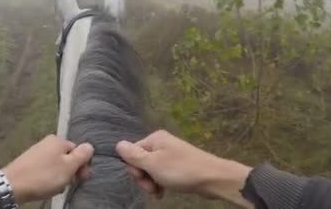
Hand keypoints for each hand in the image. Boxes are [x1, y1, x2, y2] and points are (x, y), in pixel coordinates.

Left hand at [3, 135, 93, 203]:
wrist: (13, 185)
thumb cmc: (44, 176)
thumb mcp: (68, 167)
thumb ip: (82, 155)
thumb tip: (90, 145)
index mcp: (58, 140)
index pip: (78, 150)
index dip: (82, 165)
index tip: (81, 179)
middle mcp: (47, 142)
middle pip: (67, 157)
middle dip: (70, 171)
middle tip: (67, 184)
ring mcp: (37, 151)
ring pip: (56, 164)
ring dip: (59, 176)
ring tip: (55, 187)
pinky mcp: (28, 162)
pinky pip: (45, 169)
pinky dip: (48, 177)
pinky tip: (45, 186)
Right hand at [116, 130, 252, 207]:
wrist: (212, 178)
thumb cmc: (181, 170)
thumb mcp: (153, 164)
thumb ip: (134, 155)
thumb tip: (117, 144)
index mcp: (154, 139)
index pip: (132, 152)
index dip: (134, 168)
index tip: (144, 179)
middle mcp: (161, 143)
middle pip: (141, 161)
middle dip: (144, 177)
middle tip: (153, 187)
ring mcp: (170, 154)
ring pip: (151, 169)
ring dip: (151, 182)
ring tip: (159, 192)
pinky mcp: (178, 164)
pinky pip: (162, 173)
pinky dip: (160, 182)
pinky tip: (163, 192)